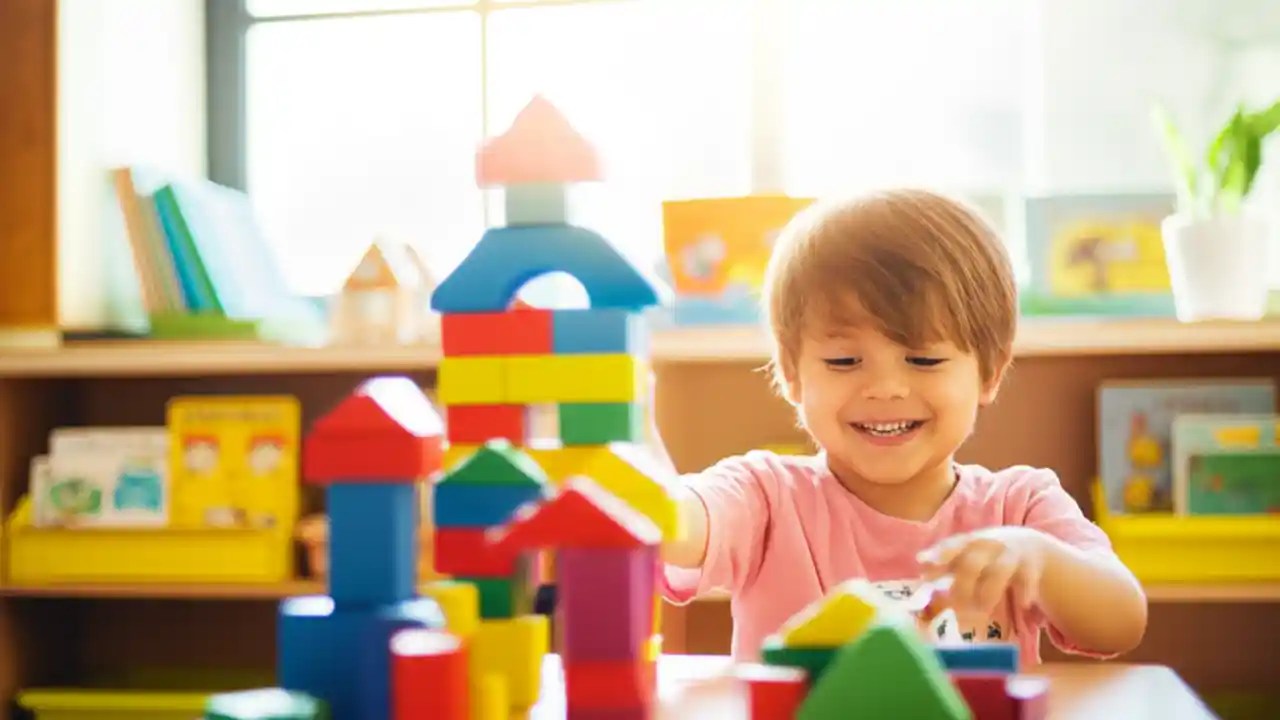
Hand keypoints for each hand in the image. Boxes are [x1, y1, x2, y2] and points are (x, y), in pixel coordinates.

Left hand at [917, 527, 1051, 616]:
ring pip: (998, 571)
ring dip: (989, 592)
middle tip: (956, 608)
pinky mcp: (1030, 566)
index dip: (938, 554)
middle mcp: (989, 545)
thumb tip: (920, 575)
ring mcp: (1010, 554)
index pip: (952, 546)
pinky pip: (1027, 579)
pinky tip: (1023, 604)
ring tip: (983, 609)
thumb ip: (946, 564)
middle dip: (962, 585)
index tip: (923, 563)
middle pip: (972, 563)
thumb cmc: (989, 554)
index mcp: (970, 542)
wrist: (1030, 544)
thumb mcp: (969, 554)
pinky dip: (1024, 591)